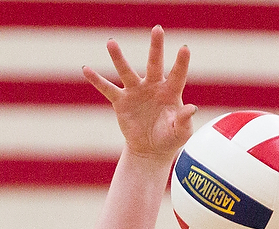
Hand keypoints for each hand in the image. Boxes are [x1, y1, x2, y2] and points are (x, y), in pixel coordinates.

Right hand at [83, 28, 196, 161]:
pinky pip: (107, 89)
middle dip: (156, 47)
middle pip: (154, 63)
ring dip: (118, 58)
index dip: (181, 62)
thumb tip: (192, 108)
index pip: (178, 75)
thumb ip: (185, 120)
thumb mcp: (181, 132)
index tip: (184, 47)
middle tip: (158, 29)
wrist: (150, 150)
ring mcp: (136, 91)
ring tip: (111, 42)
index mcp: (170, 92)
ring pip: (126, 71)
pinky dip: (97, 80)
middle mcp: (153, 86)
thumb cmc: (169, 138)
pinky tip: (86, 70)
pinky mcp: (121, 101)